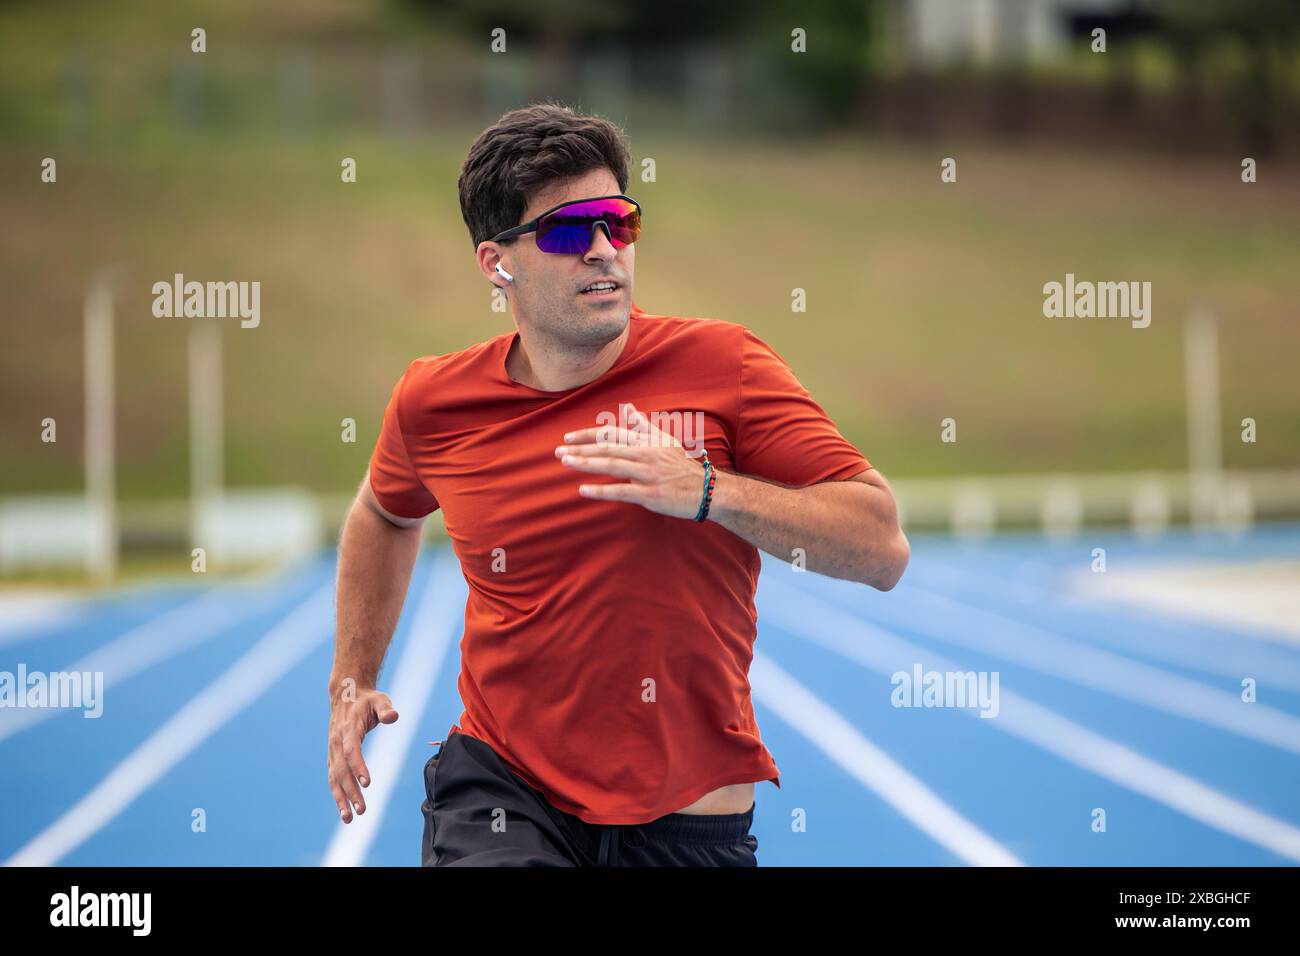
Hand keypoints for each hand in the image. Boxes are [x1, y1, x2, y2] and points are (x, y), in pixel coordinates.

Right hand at [327, 687, 397, 822]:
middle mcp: (337, 742)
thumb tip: (393, 716)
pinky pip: (333, 778)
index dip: (358, 767)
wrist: (345, 694)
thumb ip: (386, 708)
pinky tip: (344, 809)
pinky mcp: (333, 756)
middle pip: (342, 770)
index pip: (351, 751)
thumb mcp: (380, 699)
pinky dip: (337, 794)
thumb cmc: (367, 699)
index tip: (367, 783)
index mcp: (348, 729)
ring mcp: (332, 750)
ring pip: (334, 778)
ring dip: (340, 798)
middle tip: (362, 810)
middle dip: (351, 791)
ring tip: (349, 818)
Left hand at [555, 402, 710, 519]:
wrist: (706, 489)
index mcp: (646, 441)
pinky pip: (621, 491)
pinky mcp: (650, 493)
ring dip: (586, 463)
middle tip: (558, 452)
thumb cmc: (681, 466)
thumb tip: (627, 408)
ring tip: (566, 463)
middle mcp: (645, 454)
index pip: (612, 433)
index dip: (588, 435)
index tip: (568, 438)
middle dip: (581, 449)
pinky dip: (601, 490)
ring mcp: (647, 474)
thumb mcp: (663, 440)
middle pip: (607, 448)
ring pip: (611, 465)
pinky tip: (583, 490)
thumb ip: (642, 426)